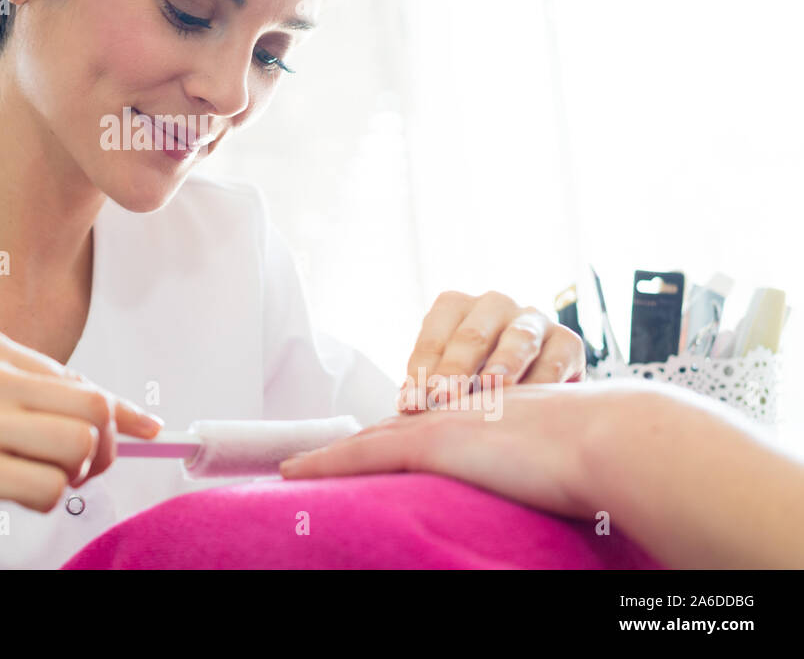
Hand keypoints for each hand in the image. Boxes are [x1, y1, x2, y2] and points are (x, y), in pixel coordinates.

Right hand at [0, 328, 163, 521]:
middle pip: (95, 409)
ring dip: (75, 476)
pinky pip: (47, 487)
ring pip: (81, 447)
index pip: (83, 380)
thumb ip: (18, 388)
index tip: (147, 430)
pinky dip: (47, 499)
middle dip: (105, 447)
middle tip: (81, 470)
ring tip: (44, 483)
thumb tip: (91, 412)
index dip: (122, 412)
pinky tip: (18, 496)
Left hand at [280, 380, 663, 519]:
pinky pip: (361, 456)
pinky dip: (324, 463)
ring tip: (294, 468)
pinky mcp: (430, 443)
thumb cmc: (606, 455)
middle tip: (313, 462)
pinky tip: (294, 472)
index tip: (371, 451)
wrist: (611, 439)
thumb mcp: (570, 457)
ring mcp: (441, 427)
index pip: (429, 428)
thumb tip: (562, 490)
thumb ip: (550, 467)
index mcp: (487, 420)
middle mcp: (457, 416)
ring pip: (368, 441)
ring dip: (329, 455)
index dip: (396, 438)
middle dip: (353, 445)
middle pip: (390, 430)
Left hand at [397, 290, 584, 411]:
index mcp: (455, 306)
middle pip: (472, 335)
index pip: (434, 337)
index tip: (410, 406)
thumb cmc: (477, 379)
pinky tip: (530, 406)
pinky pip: (554, 360)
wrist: (537, 385)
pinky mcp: (568, 341)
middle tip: (441, 400)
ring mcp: (533, 320)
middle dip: (455, 370)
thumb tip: (406, 409)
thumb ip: (428, 387)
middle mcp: (493, 305)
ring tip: (489, 390)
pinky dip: (541, 382)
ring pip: (517, 339)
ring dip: (501, 367)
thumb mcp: (449, 376)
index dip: (420, 372)